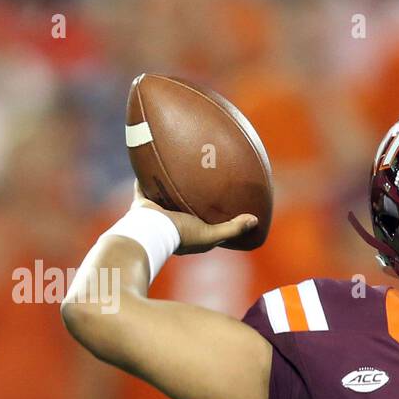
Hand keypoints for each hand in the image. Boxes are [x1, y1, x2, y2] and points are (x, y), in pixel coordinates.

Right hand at [132, 181, 257, 254]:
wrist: (152, 231)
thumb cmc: (183, 234)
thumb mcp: (212, 234)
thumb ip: (233, 228)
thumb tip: (255, 220)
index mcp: (188, 233)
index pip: (203, 225)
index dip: (212, 218)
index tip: (221, 206)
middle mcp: (172, 224)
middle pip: (182, 208)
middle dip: (189, 198)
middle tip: (198, 183)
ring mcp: (156, 214)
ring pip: (163, 197)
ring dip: (168, 187)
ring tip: (176, 170)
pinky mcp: (143, 205)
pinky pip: (143, 188)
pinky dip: (144, 178)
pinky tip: (149, 163)